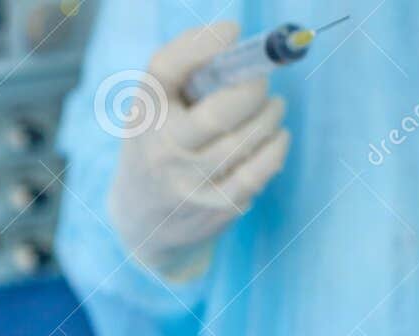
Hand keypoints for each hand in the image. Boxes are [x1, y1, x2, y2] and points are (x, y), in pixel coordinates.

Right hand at [108, 22, 290, 280]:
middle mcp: (160, 150)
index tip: (231, 32)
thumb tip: (236, 41)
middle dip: (253, 89)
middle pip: (219, 113)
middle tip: (260, 84)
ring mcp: (187, 183)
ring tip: (272, 109)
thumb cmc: (159, 147)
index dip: (201, 44)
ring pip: (246, 141)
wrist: (142, 220)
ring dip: (271, 115)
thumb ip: (185, 76)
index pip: (165, 70)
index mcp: (144, 115)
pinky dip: (276, 147)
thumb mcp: (154, 112)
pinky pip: (258, 171)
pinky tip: (276, 137)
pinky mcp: (214, 207)